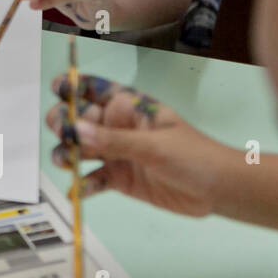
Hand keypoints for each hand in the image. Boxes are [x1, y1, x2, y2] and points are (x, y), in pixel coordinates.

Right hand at [46, 73, 229, 215]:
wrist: (219, 191)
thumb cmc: (193, 156)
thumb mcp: (154, 145)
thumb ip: (114, 139)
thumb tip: (75, 128)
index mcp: (128, 108)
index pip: (92, 90)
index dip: (71, 86)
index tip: (59, 92)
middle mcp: (116, 127)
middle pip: (77, 119)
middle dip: (64, 123)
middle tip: (65, 134)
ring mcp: (115, 153)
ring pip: (79, 149)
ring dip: (67, 154)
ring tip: (67, 162)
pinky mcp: (118, 179)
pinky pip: (92, 179)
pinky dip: (83, 184)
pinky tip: (79, 190)